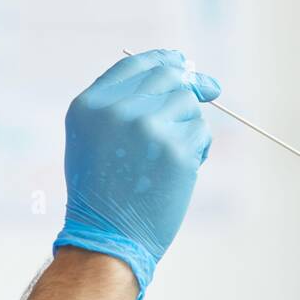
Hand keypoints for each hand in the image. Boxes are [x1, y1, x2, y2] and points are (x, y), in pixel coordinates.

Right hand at [53, 49, 220, 299]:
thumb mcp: (93, 139)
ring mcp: (148, 129)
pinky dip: (199, 149)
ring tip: (171, 157)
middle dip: (188, 88)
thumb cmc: (103, 193)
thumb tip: (185, 72)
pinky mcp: (176, 151)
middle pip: (168, 78)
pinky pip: (201, 132)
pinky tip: (181, 170)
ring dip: (189, 127)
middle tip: (208, 92)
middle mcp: (117, 111)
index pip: (136, 64)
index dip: (165, 60)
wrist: (107, 239)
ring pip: (188, 105)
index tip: (184, 65)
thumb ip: (124, 103)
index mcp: (90, 105)